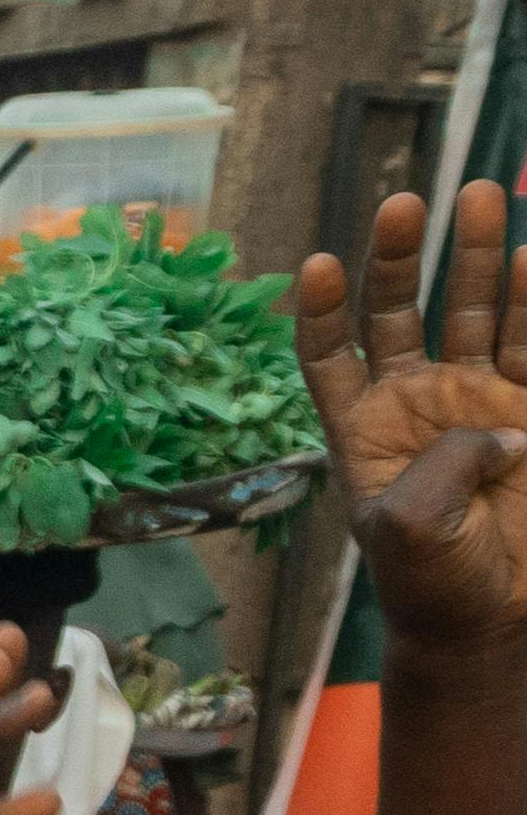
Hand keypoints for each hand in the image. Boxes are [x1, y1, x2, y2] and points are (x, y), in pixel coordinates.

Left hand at [295, 183, 526, 652]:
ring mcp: (480, 396)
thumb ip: (441, 466)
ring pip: (475, 311)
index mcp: (361, 428)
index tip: (314, 267)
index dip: (318, 313)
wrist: (490, 620)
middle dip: (403, 257)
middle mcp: (417, 400)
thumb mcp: (410, 528)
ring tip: (481, 194)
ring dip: (478, 257)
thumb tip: (500, 425)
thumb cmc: (432, 582)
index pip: (329, 356)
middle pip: (402, 311)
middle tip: (404, 202)